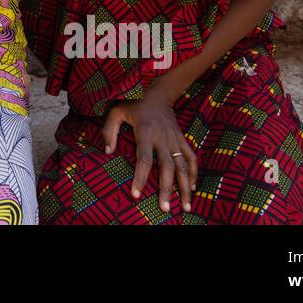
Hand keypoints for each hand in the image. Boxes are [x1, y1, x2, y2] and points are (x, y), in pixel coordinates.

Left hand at [102, 95, 196, 213]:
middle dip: (167, 189)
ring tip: (186, 207)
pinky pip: (191, 158)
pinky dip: (194, 174)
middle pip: (167, 168)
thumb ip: (109, 130)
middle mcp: (162, 138)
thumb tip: (107, 151)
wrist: (158, 94)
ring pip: (183, 167)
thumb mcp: (116, 112)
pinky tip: (193, 188)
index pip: (143, 159)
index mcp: (145, 133)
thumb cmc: (134, 104)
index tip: (136, 195)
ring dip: (185, 187)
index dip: (140, 178)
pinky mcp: (182, 140)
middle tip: (165, 208)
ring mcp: (175, 140)